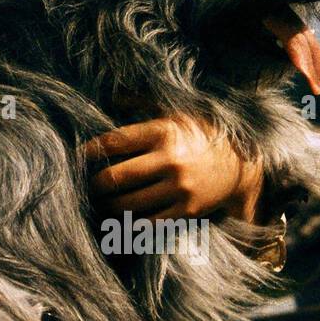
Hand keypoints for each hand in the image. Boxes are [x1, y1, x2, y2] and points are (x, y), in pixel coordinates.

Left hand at [84, 115, 263, 221]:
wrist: (241, 163)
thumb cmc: (200, 133)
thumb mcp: (175, 112)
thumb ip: (143, 102)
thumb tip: (113, 96)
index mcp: (164, 132)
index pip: (115, 142)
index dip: (90, 151)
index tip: (78, 157)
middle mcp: (170, 160)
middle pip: (115, 177)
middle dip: (95, 184)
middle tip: (87, 186)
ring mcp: (179, 188)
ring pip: (128, 203)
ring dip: (109, 206)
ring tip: (102, 202)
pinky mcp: (187, 210)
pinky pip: (149, 223)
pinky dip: (131, 224)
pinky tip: (122, 220)